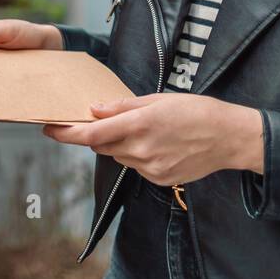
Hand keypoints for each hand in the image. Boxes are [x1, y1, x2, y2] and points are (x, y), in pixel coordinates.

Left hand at [43, 94, 263, 185]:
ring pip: (118, 157)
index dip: (66, 133)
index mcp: (139, 124)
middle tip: (108, 122)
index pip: (91, 134)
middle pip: (101, 146)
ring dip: (120, 145)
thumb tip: (94, 110)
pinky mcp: (158, 179)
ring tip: (148, 131)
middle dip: (97, 135)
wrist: (229, 137)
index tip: (50, 129)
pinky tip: (159, 146)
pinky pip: (136, 167)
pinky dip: (138, 156)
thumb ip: (122, 106)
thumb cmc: (197, 111)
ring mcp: (150, 168)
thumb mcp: (158, 99)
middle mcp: (141, 149)